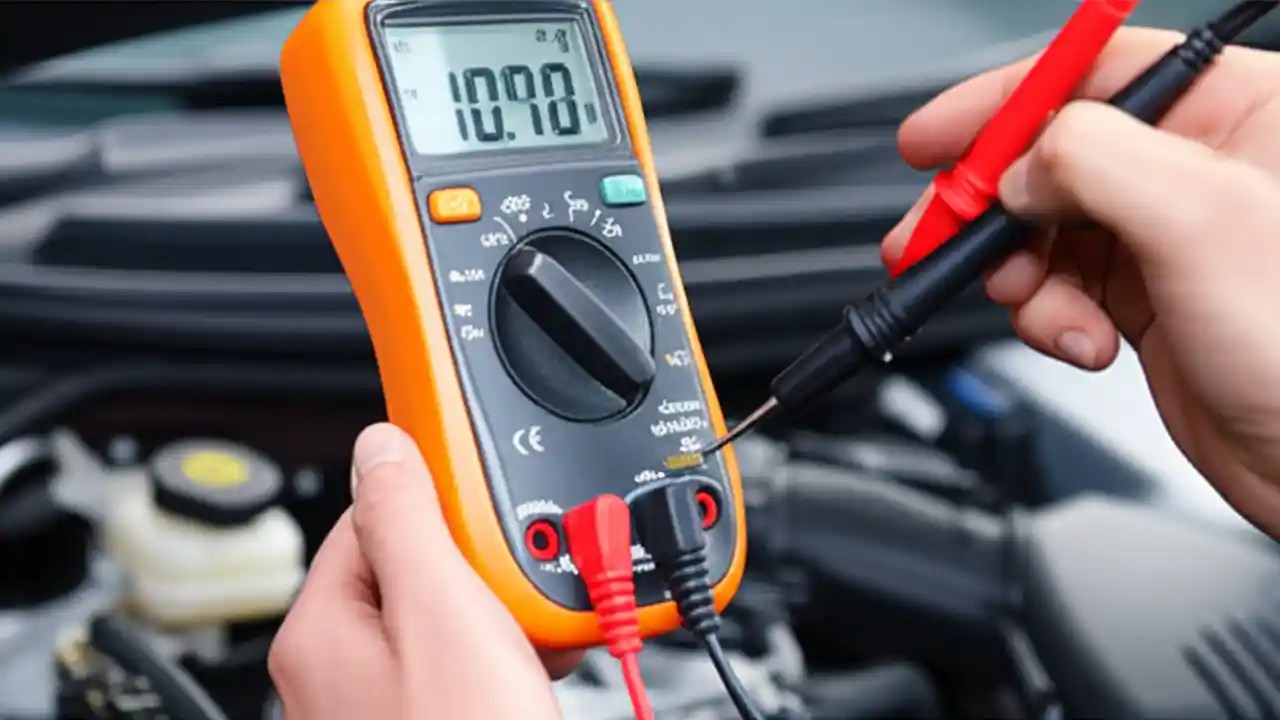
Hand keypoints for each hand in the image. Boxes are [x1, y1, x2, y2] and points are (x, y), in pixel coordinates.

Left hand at [269, 423, 582, 717]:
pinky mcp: (426, 714)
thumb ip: (407, 520)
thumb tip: (380, 445)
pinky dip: (501, 657)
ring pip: (447, 619)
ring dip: (500, 614)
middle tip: (521, 590)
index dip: (439, 502)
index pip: (372, 515)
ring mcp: (379, 697)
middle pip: (415, 569)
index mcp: (321, 629)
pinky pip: (462, 664)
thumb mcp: (442, 613)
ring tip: (534, 638)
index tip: (487, 504)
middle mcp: (336, 667)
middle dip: (479, 569)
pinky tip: (529, 669)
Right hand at [884, 28, 1279, 536]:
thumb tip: (1018, 165)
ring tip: (1033, 306)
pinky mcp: (1144, 297)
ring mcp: (1165, 236)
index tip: (937, 135)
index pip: (1095, 73)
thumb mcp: (1202, 223)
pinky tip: (1081, 342)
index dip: (1005, 101)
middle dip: (990, 206)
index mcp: (1237, 112)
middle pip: (1052, 156)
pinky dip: (1049, 319)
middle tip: (935, 236)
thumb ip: (1095, 163)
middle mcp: (1197, 168)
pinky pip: (1058, 288)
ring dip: (1019, 276)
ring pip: (1043, 229)